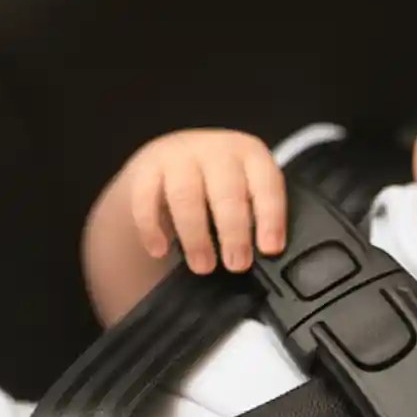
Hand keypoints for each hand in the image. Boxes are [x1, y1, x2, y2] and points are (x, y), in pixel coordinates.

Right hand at [119, 129, 286, 273]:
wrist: (176, 158)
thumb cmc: (221, 185)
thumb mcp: (246, 190)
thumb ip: (258, 217)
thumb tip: (269, 259)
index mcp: (250, 154)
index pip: (266, 184)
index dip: (270, 217)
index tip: (270, 249)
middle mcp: (216, 150)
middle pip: (226, 191)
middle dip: (234, 232)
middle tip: (237, 265)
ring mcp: (179, 156)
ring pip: (186, 196)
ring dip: (196, 236)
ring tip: (203, 266)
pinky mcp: (148, 168)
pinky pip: (145, 199)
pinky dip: (151, 228)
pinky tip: (160, 250)